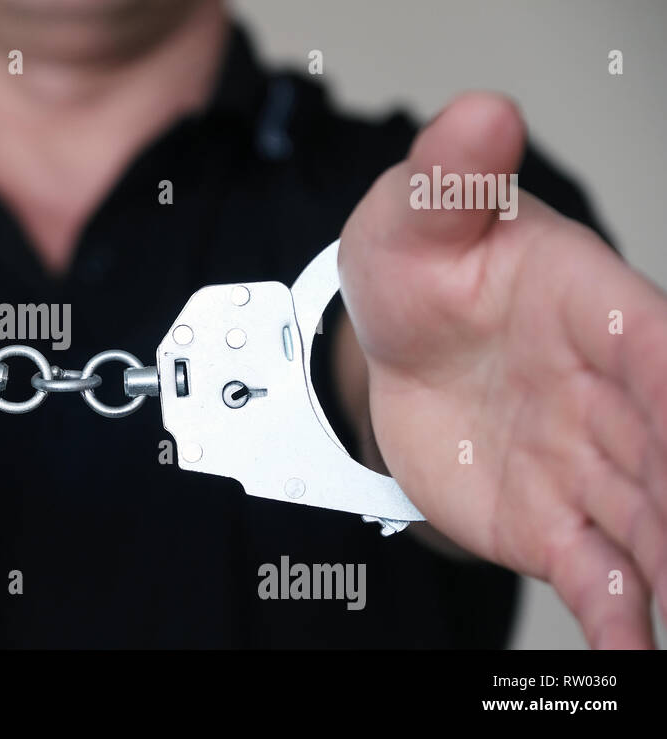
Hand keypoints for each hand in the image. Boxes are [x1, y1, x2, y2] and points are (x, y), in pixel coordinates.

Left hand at [340, 93, 666, 647]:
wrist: (394, 340)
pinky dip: (617, 611)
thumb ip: (445, 177)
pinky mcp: (551, 518)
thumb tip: (476, 115)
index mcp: (597, 308)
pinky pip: (594, 569)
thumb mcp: (412, 215)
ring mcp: (587, 463)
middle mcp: (611, 393)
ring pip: (650, 522)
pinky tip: (632, 649)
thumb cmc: (421, 264)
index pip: (663, 354)